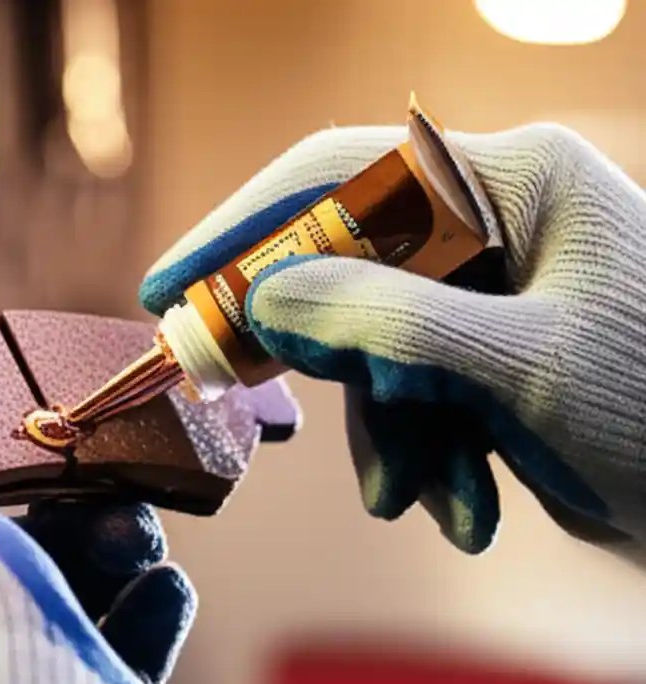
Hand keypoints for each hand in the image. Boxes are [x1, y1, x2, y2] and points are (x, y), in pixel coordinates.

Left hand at [0, 361, 195, 683]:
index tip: (16, 421)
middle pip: (9, 534)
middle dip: (63, 496)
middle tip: (99, 479)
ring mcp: (5, 665)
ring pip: (71, 581)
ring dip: (116, 540)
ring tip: (137, 536)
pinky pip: (119, 642)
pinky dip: (146, 609)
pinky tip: (160, 583)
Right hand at [140, 122, 645, 557]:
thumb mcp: (515, 367)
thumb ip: (381, 321)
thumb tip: (264, 297)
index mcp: (515, 181)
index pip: (342, 173)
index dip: (244, 226)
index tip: (170, 283)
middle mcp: (496, 222)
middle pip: (346, 261)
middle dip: (321, 351)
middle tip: (240, 386)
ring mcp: (491, 292)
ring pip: (374, 345)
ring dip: (389, 433)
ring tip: (423, 497)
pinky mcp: (490, 358)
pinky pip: (411, 392)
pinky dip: (423, 454)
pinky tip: (463, 509)